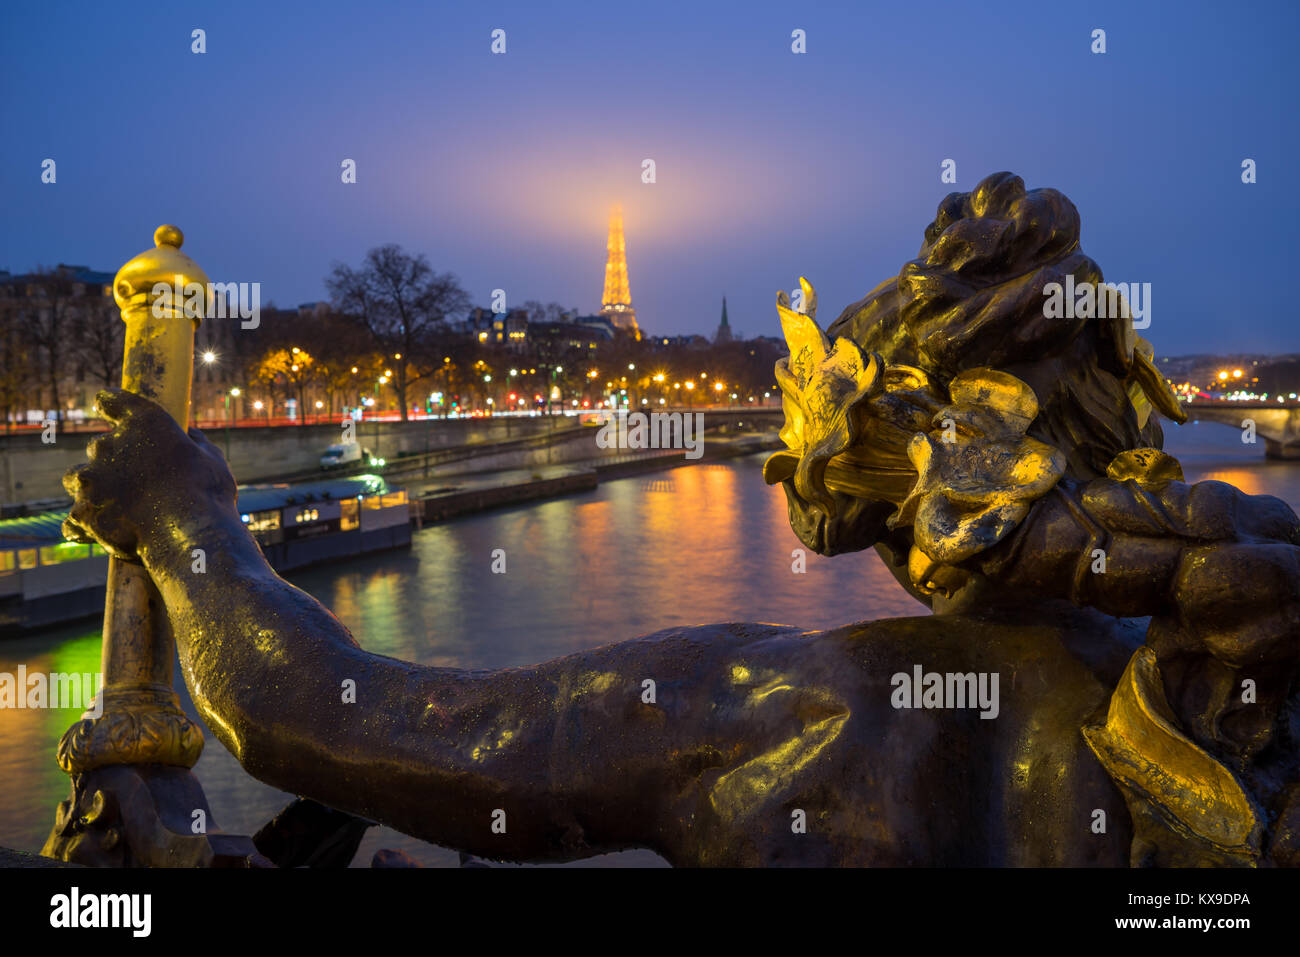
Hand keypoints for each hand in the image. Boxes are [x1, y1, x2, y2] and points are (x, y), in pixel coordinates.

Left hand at [62, 388, 238, 561]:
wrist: (190, 533)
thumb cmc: (206, 492)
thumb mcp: (211, 458)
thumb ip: (193, 443)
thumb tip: (189, 437)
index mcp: (142, 423)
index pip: (111, 401)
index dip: (111, 406)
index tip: (110, 411)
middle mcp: (108, 446)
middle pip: (99, 447)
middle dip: (113, 461)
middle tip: (137, 481)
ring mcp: (90, 481)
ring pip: (78, 479)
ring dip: (92, 488)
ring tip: (116, 506)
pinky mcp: (83, 514)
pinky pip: (74, 519)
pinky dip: (84, 524)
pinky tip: (99, 532)